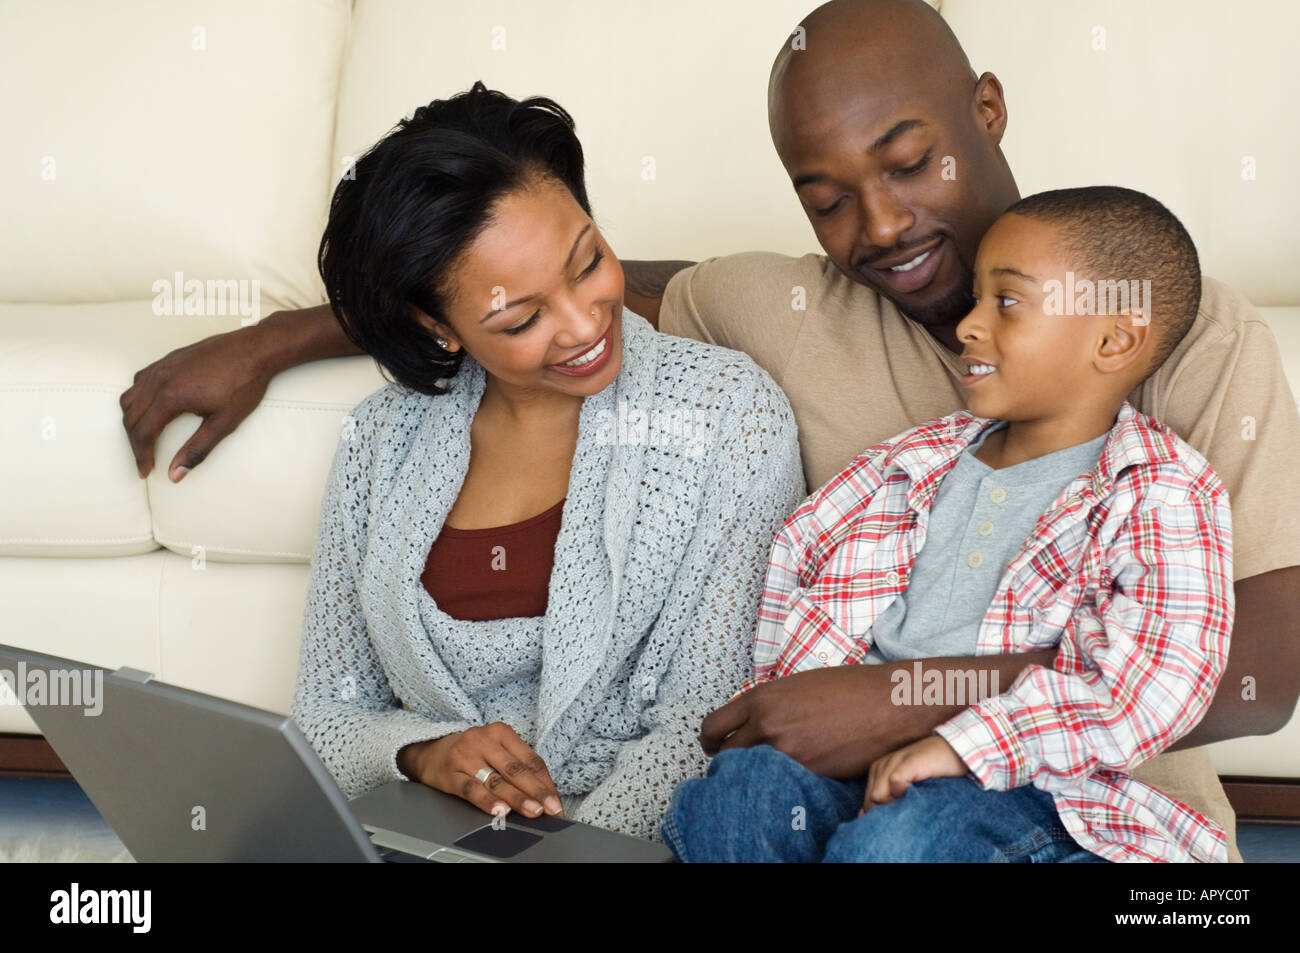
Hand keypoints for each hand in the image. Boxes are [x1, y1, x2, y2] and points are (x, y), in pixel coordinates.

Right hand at [120, 322, 275, 481]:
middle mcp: (159, 379)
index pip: (144, 433)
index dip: (142, 455)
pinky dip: (136, 398)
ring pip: (130, 397)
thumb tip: (175, 473)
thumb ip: (197, 449)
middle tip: (144, 459)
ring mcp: (162, 366)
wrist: (255, 350)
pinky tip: (149, 408)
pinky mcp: (168, 359)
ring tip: (144, 438)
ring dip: (132, 420)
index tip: (145, 471)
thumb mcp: (223, 423)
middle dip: (134, 442)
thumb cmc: (244, 384)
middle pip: (131, 416)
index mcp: (171, 397)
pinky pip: (140, 380)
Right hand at [400, 722, 563, 819]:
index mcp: (501, 732)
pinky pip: (471, 789)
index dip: (546, 782)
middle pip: (516, 769)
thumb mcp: (496, 750)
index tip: (556, 802)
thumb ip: (518, 767)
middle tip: (549, 809)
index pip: (530, 759)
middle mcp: (483, 740)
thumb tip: (545, 794)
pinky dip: (487, 801)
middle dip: (536, 791)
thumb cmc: (472, 753)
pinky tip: (499, 810)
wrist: (430, 751)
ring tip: (531, 811)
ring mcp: (465, 756)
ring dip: (517, 798)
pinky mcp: (449, 773)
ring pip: (496, 780)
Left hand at [700, 665, 911, 777]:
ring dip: (755, 774)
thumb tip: (755, 722)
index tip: (716, 746)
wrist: (888, 703)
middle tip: (741, 764)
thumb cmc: (850, 688)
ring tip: (769, 772)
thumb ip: (770, 704)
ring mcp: (786, 751)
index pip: (713, 727)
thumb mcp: (798, 685)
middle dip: (729, 761)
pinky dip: (783, 783)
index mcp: (761, 698)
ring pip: (751, 773)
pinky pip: (781, 783)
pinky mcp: (808, 772)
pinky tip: (794, 777)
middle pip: (725, 755)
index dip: (711, 741)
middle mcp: (766, 724)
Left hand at [861, 735, 967, 814]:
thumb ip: (885, 801)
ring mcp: (894, 762)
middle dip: (885, 811)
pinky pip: (895, 781)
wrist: (955, 752)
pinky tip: (917, 790)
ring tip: (914, 798)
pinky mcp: (909, 761)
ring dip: (895, 803)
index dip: (880, 815)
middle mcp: (881, 765)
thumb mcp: (905, 789)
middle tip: (908, 807)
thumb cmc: (932, 774)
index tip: (898, 817)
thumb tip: (862, 816)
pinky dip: (904, 791)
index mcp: (877, 771)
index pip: (867, 802)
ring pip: (878, 794)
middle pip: (871, 801)